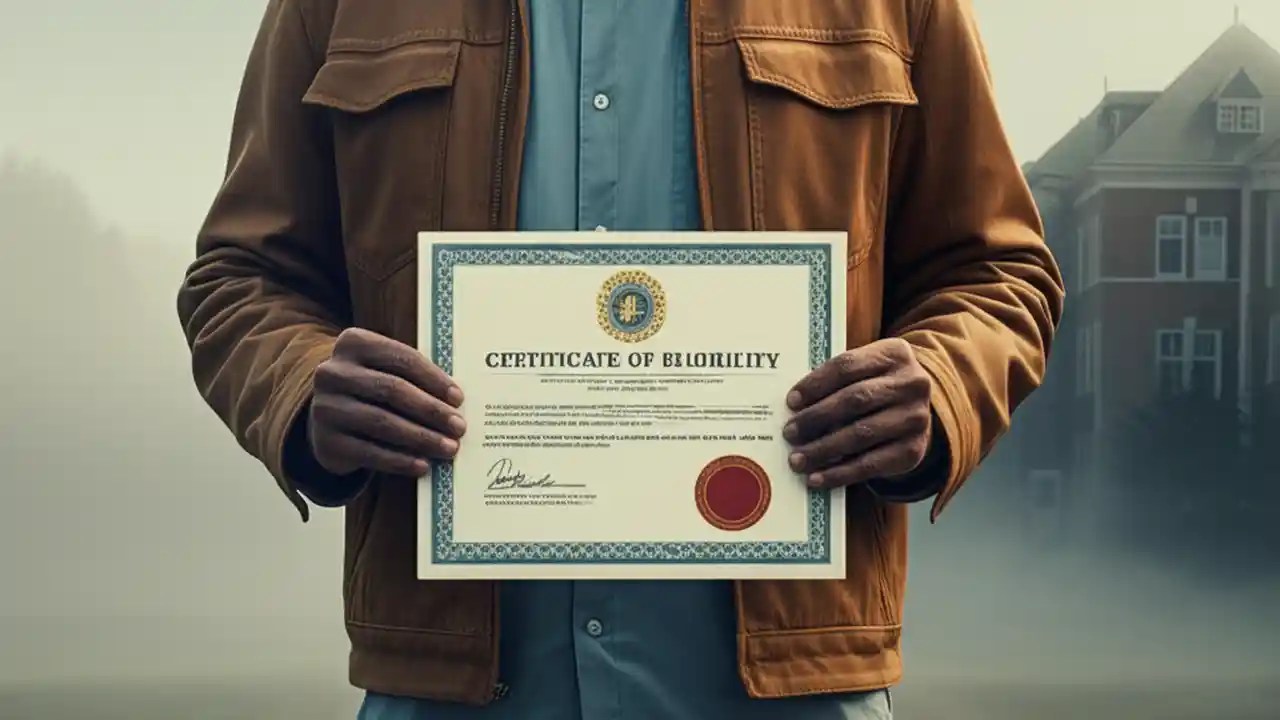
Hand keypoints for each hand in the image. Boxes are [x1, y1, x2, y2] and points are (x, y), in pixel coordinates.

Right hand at [307, 328, 465, 476]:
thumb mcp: (387, 372)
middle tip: (458, 427)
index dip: (433, 379)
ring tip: (448, 447)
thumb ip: (414, 377)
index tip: (458, 398)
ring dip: (421, 437)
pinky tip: (422, 465)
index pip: (401, 358)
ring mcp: (326, 407)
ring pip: (382, 422)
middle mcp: (333, 372)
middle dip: (431, 410)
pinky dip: (400, 460)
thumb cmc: (372, 390)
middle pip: (392, 389)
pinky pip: (369, 452)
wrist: (329, 419)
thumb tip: (456, 402)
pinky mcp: (326, 441)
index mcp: (354, 343)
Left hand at [783, 338, 932, 488]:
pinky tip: (816, 478)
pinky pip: (871, 464)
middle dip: (816, 417)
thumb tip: (793, 408)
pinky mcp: (914, 450)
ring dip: (822, 449)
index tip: (791, 401)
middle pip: (855, 399)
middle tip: (789, 433)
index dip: (816, 383)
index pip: (848, 366)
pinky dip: (839, 473)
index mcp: (894, 354)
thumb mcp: (865, 372)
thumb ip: (836, 381)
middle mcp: (912, 384)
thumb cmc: (876, 388)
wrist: (917, 412)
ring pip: (861, 434)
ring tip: (796, 459)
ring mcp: (916, 418)